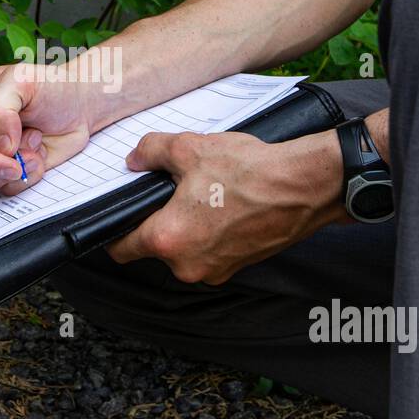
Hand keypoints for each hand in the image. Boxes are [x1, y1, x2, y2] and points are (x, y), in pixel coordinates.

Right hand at [0, 64, 96, 195]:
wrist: (78, 106)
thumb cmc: (51, 87)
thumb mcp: (23, 80)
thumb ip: (0, 108)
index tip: (11, 150)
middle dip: (0, 164)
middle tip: (28, 151)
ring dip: (16, 170)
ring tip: (34, 145)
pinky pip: (3, 189)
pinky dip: (25, 177)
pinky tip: (35, 155)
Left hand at [106, 128, 349, 284]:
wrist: (303, 188)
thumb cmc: (250, 171)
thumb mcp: (189, 148)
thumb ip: (151, 152)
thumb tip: (134, 160)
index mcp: (168, 239)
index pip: (121, 248)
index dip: (115, 229)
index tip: (120, 214)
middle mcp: (188, 265)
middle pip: (154, 247)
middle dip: (158, 220)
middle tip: (172, 191)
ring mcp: (214, 271)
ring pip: (183, 249)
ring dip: (186, 227)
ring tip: (204, 195)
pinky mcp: (236, 268)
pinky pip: (208, 251)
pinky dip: (209, 233)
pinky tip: (223, 206)